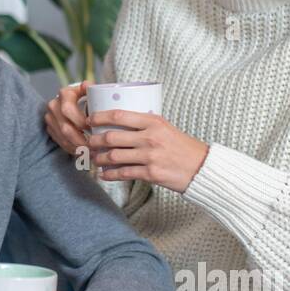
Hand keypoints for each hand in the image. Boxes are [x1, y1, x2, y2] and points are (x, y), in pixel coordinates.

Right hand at [44, 80, 94, 154]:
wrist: (73, 100)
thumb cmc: (86, 96)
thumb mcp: (89, 90)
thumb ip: (91, 89)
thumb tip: (86, 85)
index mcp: (64, 94)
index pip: (68, 110)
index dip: (81, 122)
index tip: (94, 129)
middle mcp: (54, 105)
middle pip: (65, 127)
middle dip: (81, 139)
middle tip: (94, 145)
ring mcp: (50, 118)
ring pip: (63, 137)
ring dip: (77, 147)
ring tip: (92, 152)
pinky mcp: (50, 128)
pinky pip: (61, 142)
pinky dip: (73, 149)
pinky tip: (84, 152)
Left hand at [87, 109, 209, 192]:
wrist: (201, 167)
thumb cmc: (182, 146)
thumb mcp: (165, 127)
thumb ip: (145, 124)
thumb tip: (118, 122)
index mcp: (153, 122)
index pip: (119, 115)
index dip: (99, 117)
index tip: (89, 120)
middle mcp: (150, 137)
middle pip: (112, 137)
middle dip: (94, 140)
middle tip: (88, 142)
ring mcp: (150, 156)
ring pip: (114, 156)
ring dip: (99, 158)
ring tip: (94, 159)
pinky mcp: (151, 174)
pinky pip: (123, 173)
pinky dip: (110, 174)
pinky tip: (103, 174)